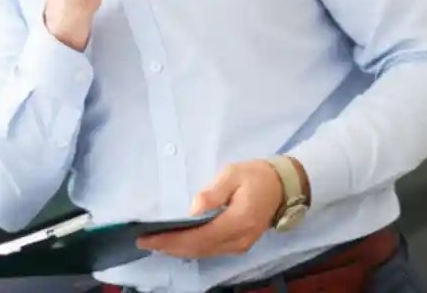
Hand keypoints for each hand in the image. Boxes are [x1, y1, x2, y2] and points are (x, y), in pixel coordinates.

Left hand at [136, 160, 283, 258]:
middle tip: (144, 241)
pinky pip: (210, 250)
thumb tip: (193, 209)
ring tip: (154, 243)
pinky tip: (175, 244)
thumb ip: (213, 192)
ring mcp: (240, 245)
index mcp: (237, 221)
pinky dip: (190, 248)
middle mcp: (238, 239)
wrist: (282, 186)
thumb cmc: (255, 175)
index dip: (172, 240)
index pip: (199, 237)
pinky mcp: (239, 244)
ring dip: (177, 250)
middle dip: (169, 247)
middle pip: (198, 249)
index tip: (149, 237)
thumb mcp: (232, 174)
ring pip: (203, 253)